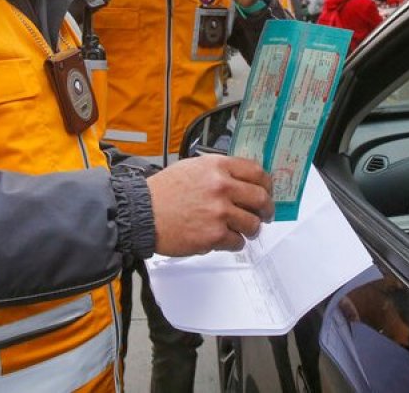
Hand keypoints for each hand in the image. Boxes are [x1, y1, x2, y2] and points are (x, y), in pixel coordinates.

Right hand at [146, 154, 273, 255]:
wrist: (141, 213)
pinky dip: (234, 242)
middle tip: (265, 215)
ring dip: (251, 229)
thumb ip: (218, 171)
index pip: (257, 172)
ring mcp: (219, 212)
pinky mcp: (214, 235)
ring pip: (253, 223)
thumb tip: (241, 181)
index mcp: (217, 167)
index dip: (267, 184)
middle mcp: (222, 187)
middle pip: (261, 198)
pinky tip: (224, 239)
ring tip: (242, 229)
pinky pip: (238, 242)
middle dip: (266, 209)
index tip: (267, 191)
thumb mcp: (192, 167)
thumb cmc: (163, 192)